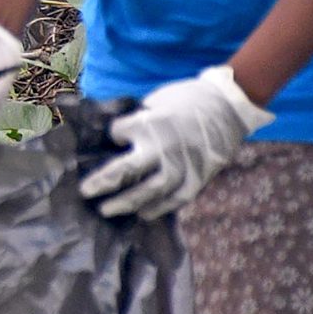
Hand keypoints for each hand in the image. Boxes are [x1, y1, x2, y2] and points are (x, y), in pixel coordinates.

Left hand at [79, 64, 272, 218]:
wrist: (227, 107)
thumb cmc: (186, 100)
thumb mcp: (155, 101)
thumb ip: (136, 120)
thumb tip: (112, 138)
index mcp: (150, 122)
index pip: (117, 133)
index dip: (113, 134)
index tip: (113, 136)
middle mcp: (163, 146)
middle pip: (127, 170)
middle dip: (103, 182)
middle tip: (85, 192)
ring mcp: (182, 164)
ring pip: (150, 190)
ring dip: (126, 202)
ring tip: (106, 210)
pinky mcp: (198, 177)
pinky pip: (176, 198)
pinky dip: (159, 208)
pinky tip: (142, 213)